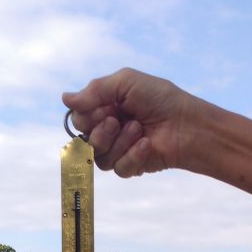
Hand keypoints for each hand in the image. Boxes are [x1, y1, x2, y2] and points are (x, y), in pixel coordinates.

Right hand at [62, 68, 188, 177]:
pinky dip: (132, 155)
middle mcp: (109, 129)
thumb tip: (65, 99)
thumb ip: (95, 90)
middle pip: (84, 139)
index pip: (79, 118)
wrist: (187, 125)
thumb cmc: (160, 99)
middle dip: (99, 130)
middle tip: (116, 120)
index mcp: (105, 107)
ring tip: (138, 128)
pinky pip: (118, 168)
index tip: (103, 108)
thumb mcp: (126, 83)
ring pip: (99, 157)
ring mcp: (119, 149)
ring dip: (118, 142)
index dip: (86, 116)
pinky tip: (147, 144)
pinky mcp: (131, 166)